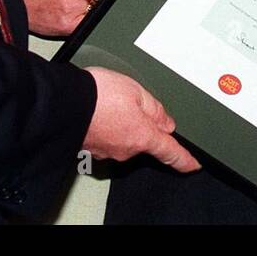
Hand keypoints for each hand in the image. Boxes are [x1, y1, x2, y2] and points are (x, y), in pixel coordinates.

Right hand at [83, 67, 199, 172]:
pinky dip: (105, 126)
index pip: (171, 152)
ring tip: (109, 101)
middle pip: (143, 140)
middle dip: (140, 123)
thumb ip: (155, 108)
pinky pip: (106, 138)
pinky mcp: (90, 149)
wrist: (63, 101)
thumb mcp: (136, 90)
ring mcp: (107, 152)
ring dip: (120, 123)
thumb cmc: (98, 94)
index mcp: (143, 135)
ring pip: (123, 138)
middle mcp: (126, 150)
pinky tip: (98, 111)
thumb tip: (166, 122)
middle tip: (128, 101)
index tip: (193, 165)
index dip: (184, 160)